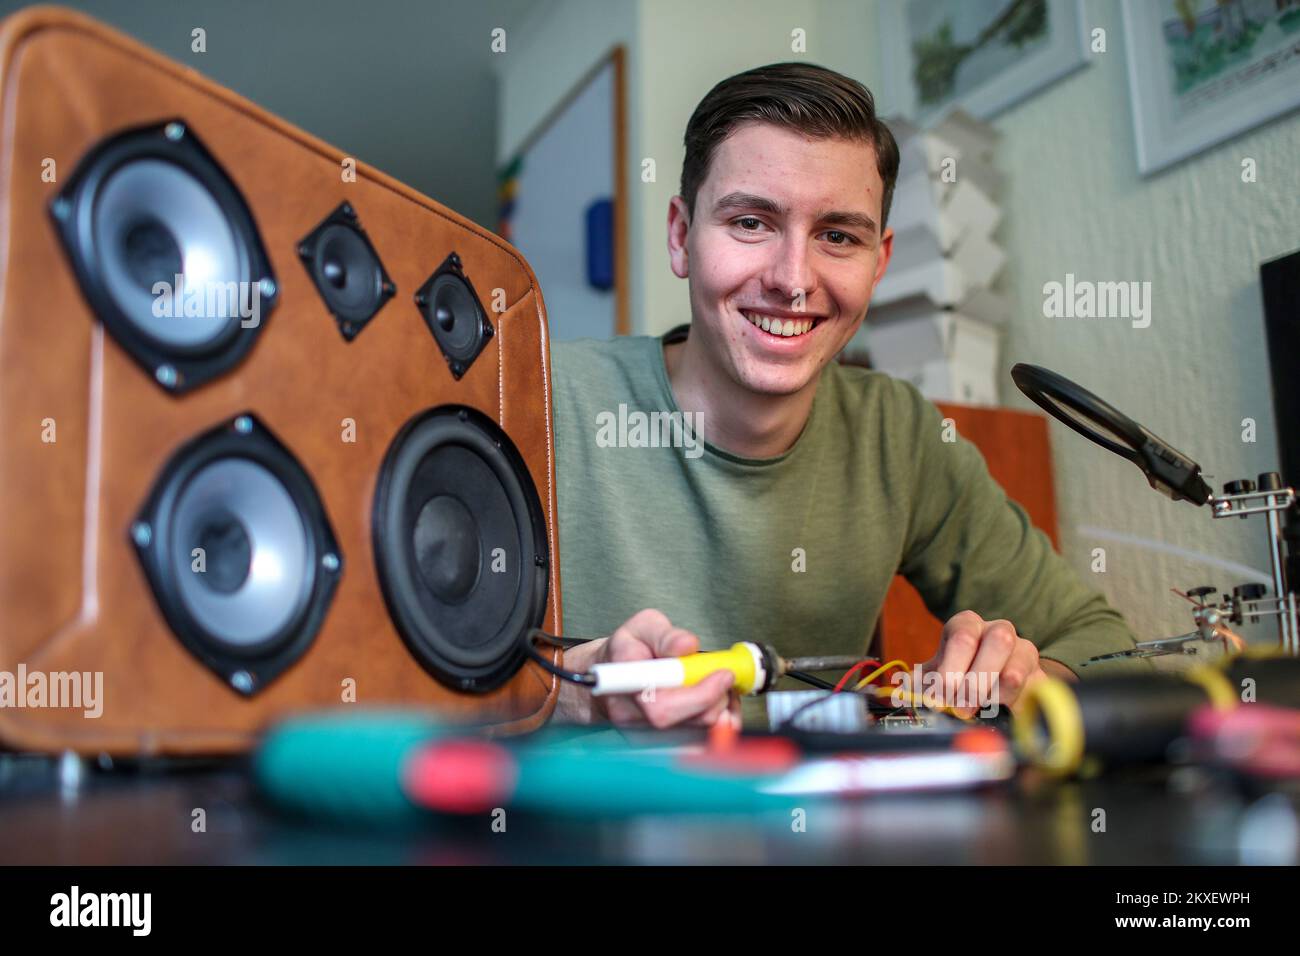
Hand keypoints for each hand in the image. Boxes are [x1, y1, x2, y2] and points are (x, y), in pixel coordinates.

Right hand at [555, 609, 738, 727]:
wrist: (611, 678)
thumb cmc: (628, 651)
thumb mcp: (643, 627)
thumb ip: (665, 635)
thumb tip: (686, 645)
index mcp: (624, 683)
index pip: (660, 704)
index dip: (698, 695)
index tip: (723, 675)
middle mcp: (630, 716)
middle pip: (683, 723)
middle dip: (716, 699)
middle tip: (725, 676)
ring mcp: (644, 736)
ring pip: (696, 735)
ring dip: (720, 710)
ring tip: (718, 686)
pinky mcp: (659, 746)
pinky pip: (699, 742)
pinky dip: (718, 722)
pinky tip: (715, 702)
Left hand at [918, 610, 1069, 717]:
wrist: (993, 677)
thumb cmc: (959, 672)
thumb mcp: (936, 672)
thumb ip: (920, 681)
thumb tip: (901, 693)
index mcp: (968, 624)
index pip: (963, 635)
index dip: (951, 669)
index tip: (940, 695)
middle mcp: (999, 631)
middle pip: (999, 642)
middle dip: (976, 680)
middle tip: (960, 708)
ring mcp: (1024, 652)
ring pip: (1017, 669)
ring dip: (994, 695)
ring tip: (979, 711)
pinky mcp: (1040, 677)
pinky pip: (1034, 693)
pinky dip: (1016, 708)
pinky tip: (1003, 715)